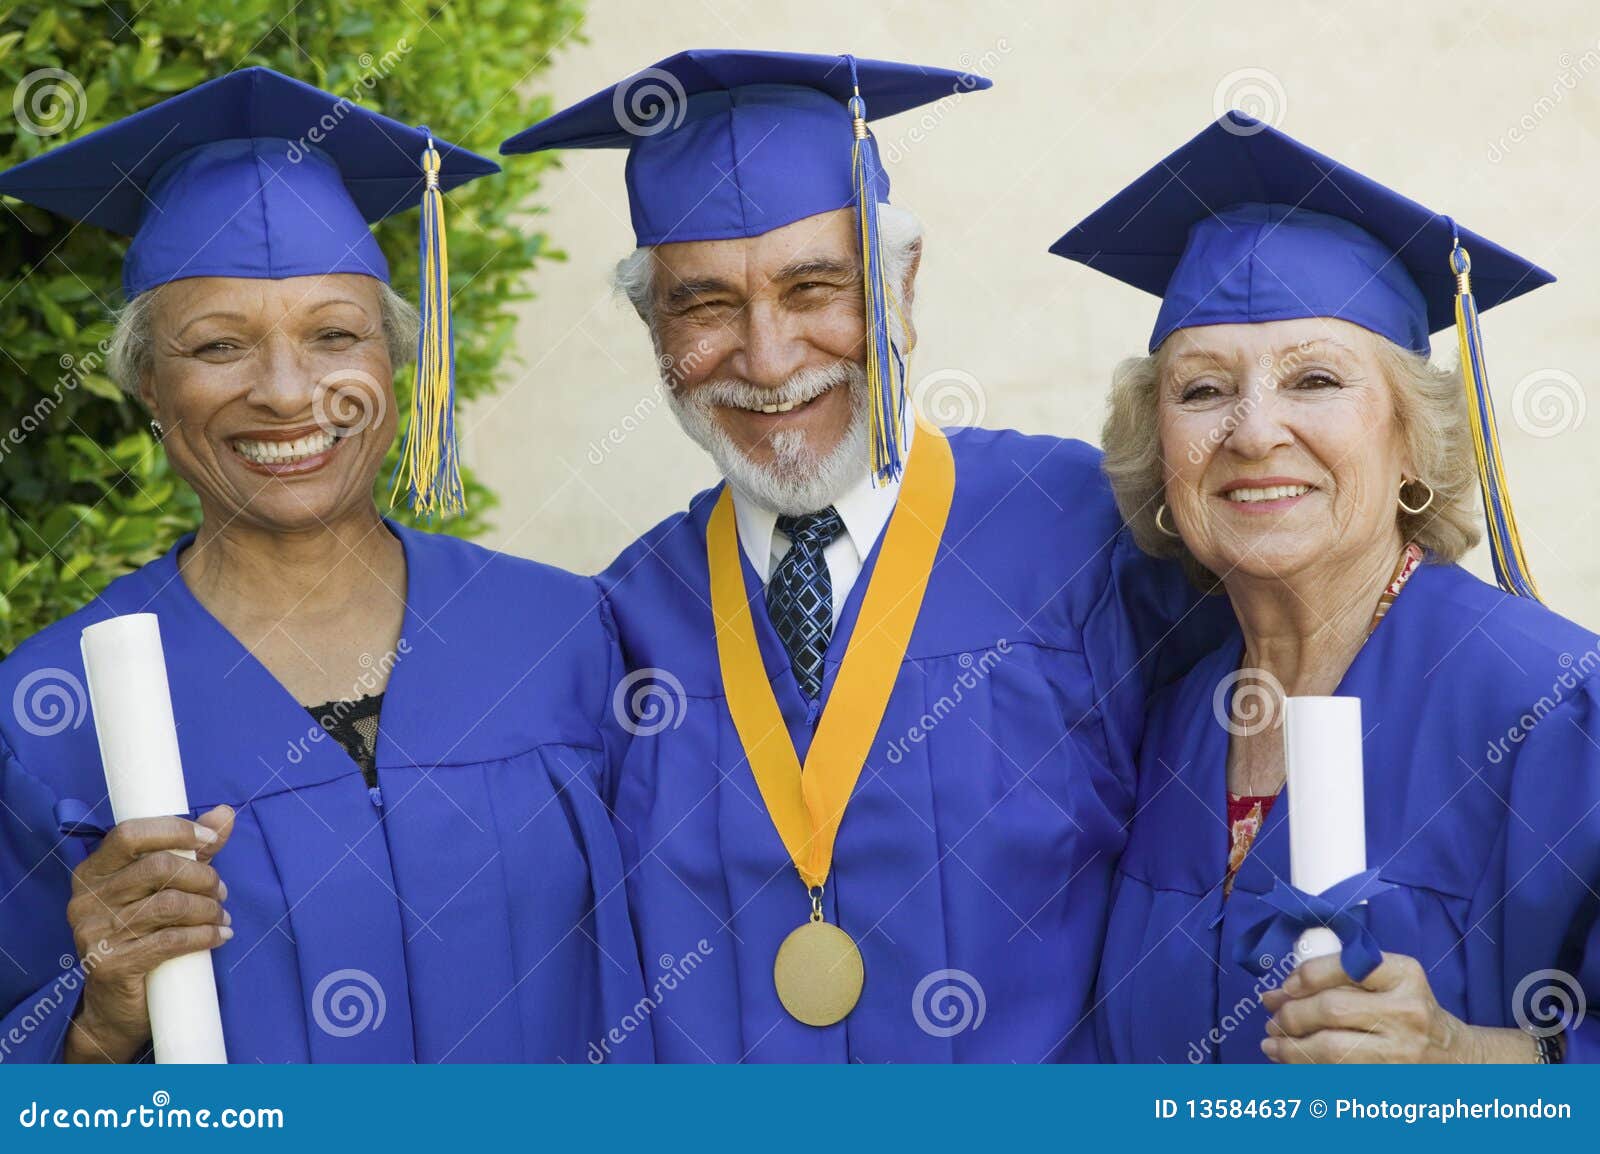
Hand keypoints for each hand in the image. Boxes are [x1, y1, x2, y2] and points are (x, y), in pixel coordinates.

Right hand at [63, 806, 233, 1062]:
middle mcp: (86, 900)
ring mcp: (94, 934)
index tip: (210, 840)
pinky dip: (204, 935)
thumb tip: (226, 813)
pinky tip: (220, 936)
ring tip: (221, 916)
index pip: (130, 834)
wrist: (113, 1007)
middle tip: (221, 892)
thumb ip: (192, 850)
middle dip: (202, 876)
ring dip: (207, 909)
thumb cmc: (141, 936)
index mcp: (92, 872)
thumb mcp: (163, 888)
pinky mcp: (109, 965)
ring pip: (168, 905)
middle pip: (158, 868)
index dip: (176, 831)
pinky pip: (169, 941)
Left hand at [1260, 951, 1532, 1062]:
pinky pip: (1337, 1075)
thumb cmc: (1408, 1012)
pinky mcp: (1392, 1081)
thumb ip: (1339, 978)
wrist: (1456, 1059)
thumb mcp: (1388, 982)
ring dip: (1290, 1045)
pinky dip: (1305, 1067)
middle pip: (1332, 1010)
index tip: (1286, 986)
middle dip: (1291, 1013)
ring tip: (1271, 1041)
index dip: (1306, 976)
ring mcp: (1402, 1052)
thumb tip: (1276, 993)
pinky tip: (1288, 1059)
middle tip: (1271, 1016)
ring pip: (1331, 1050)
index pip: (1346, 966)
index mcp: (1405, 975)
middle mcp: (1407, 1012)